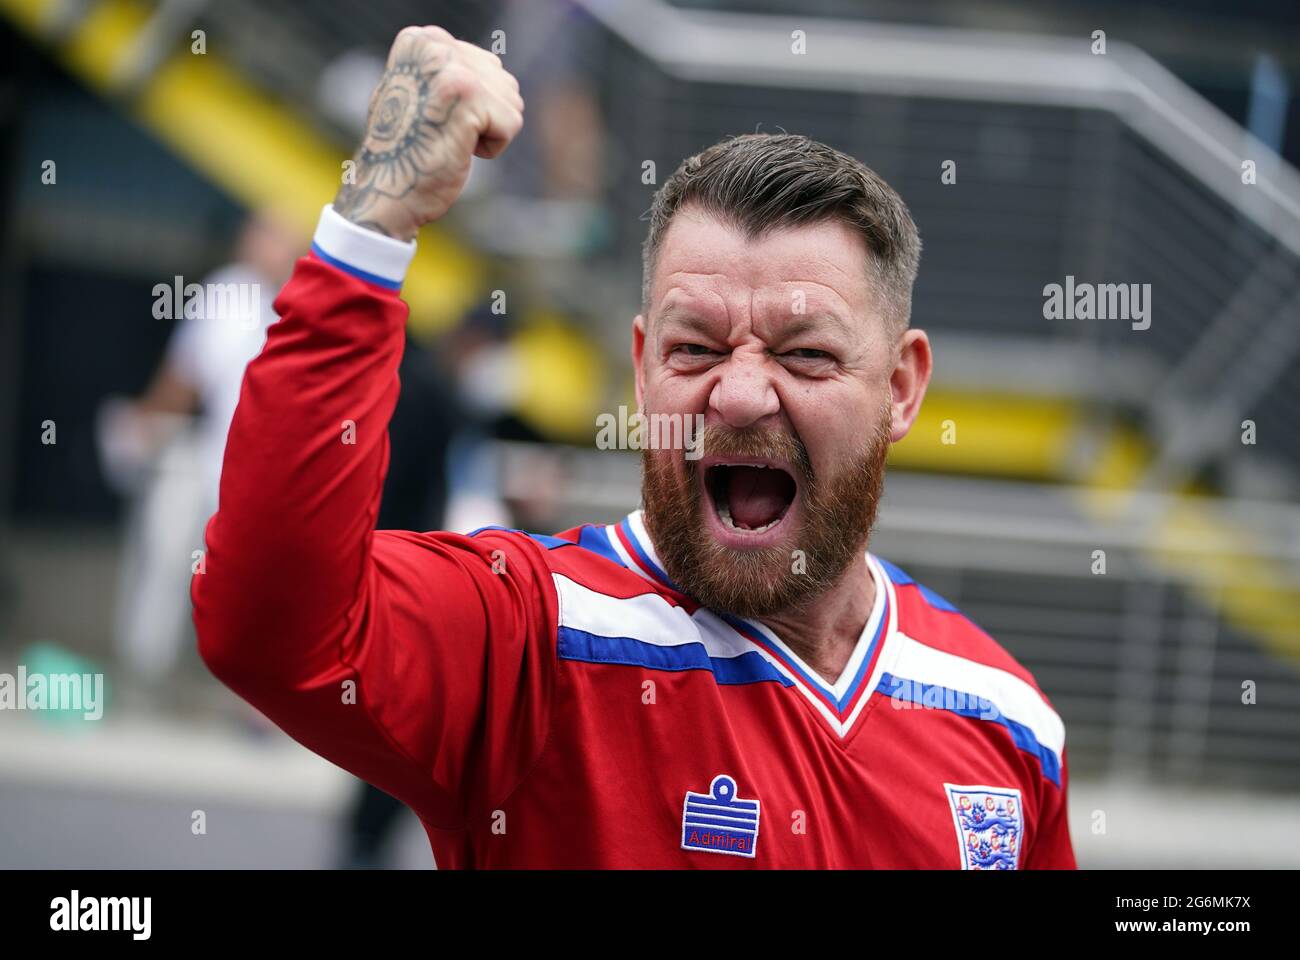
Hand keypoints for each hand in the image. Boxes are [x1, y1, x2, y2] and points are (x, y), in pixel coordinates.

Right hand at [333, 26, 523, 240]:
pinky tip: (458, 150)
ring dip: (488, 132)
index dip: (471, 105)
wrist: (384, 192)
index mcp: (423, 40)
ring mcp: (451, 67)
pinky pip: (511, 125)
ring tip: (448, 139)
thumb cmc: (404, 152)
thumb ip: (447, 73)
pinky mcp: (467, 95)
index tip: (433, 120)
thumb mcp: (419, 94)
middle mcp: (435, 45)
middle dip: (484, 118)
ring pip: (512, 103)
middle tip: (442, 133)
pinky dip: (491, 148)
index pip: (488, 68)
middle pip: (504, 83)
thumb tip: (491, 69)